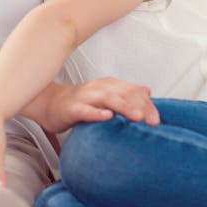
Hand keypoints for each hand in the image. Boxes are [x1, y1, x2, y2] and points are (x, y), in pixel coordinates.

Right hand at [40, 78, 159, 133]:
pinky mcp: (71, 109)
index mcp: (109, 85)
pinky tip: (107, 117)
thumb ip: (126, 94)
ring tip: (137, 116)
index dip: (147, 103)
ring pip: (106, 98)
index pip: (132, 91)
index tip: (157, 119)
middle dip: (140, 105)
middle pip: (123, 93)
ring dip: (123, 106)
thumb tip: (147, 91)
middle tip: (154, 120)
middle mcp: (98, 88)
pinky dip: (96, 113)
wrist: (49, 104)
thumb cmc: (81, 103)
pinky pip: (84, 110)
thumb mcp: (106, 97)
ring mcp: (84, 98)